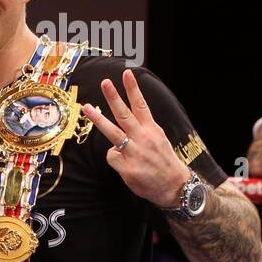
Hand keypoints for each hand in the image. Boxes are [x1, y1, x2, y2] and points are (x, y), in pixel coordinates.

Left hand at [81, 70, 192, 208]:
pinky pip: (112, 156)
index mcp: (152, 130)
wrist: (175, 186)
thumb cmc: (163, 163)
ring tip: (86, 107)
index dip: (133, 89)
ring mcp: (135, 152)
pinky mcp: (127, 167)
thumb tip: (123, 130)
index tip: (127, 74)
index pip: (141, 105)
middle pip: (124, 114)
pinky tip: (125, 165)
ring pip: (113, 132)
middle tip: (105, 82)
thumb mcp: (158, 140)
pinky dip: (115, 158)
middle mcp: (143, 138)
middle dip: (113, 97)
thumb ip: (141, 132)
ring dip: (99, 119)